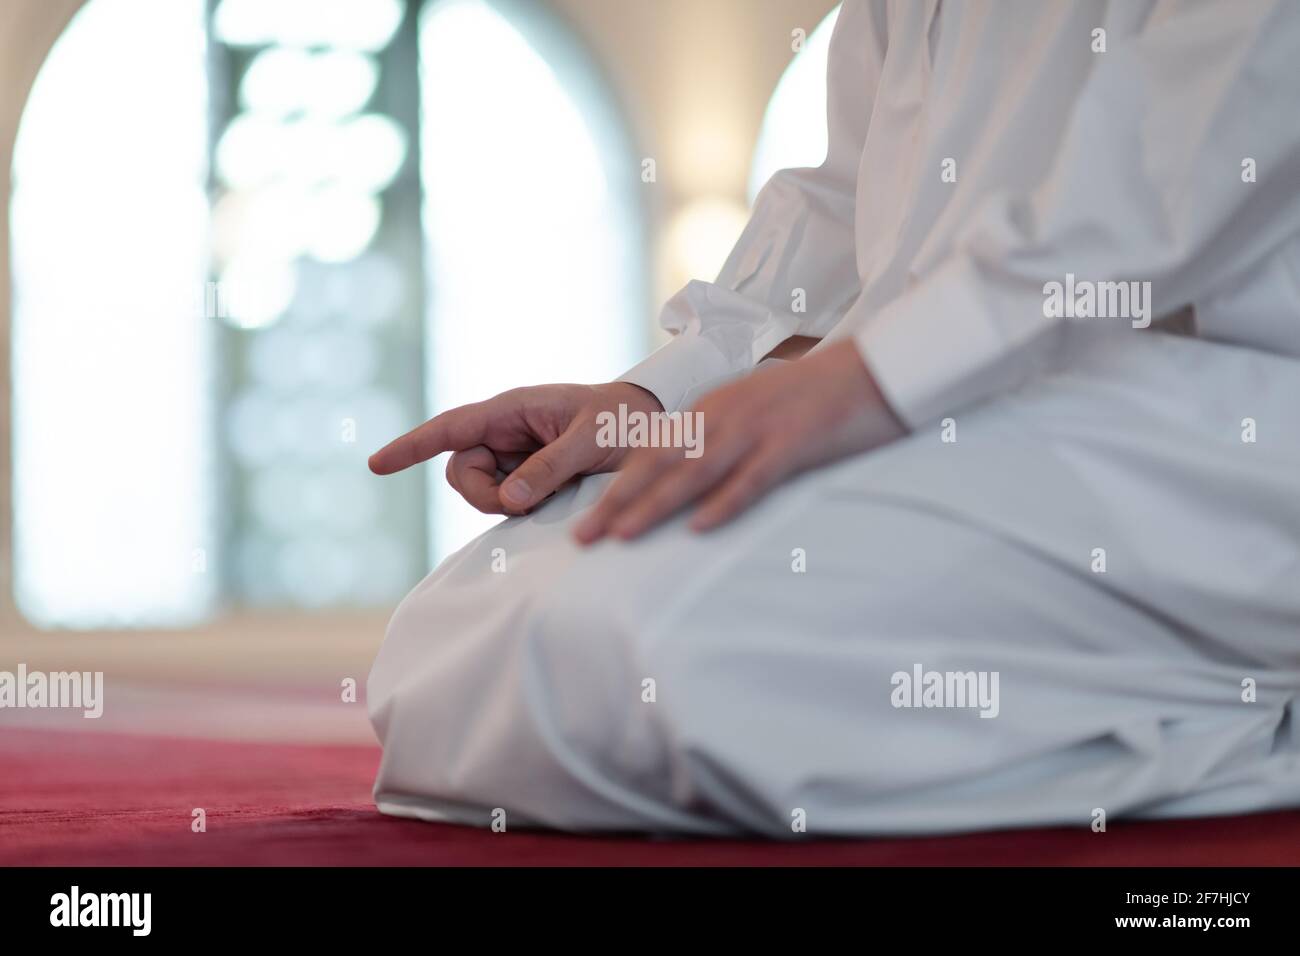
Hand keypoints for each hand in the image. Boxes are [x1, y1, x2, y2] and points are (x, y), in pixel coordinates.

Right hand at [369, 382, 663, 514]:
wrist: (652, 424)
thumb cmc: (623, 420)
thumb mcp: (591, 441)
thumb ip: (551, 468)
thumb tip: (509, 499)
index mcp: (512, 408)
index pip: (450, 428)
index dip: (412, 447)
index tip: (376, 465)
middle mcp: (506, 429)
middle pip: (463, 471)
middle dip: (484, 494)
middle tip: (524, 503)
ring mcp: (515, 452)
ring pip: (482, 488)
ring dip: (506, 502)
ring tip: (551, 493)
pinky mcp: (527, 472)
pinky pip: (505, 496)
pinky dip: (520, 505)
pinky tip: (551, 497)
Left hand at [573, 339, 904, 542]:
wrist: (875, 368)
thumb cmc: (814, 398)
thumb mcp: (755, 412)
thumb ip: (720, 440)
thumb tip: (688, 483)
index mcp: (712, 410)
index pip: (652, 453)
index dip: (615, 487)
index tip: (586, 521)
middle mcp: (724, 417)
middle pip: (660, 464)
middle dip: (617, 502)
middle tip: (581, 537)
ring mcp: (758, 428)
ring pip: (695, 472)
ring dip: (654, 504)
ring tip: (621, 535)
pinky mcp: (794, 442)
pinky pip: (753, 478)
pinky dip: (725, 503)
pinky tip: (701, 528)